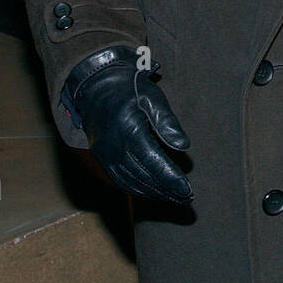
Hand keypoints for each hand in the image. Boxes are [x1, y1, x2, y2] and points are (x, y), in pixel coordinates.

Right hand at [65, 45, 191, 201]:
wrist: (94, 84)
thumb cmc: (129, 88)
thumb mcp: (152, 98)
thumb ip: (167, 122)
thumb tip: (184, 146)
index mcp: (129, 130)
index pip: (154, 162)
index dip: (171, 178)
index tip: (188, 190)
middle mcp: (114, 146)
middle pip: (143, 176)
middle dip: (166, 190)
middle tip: (187, 199)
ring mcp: (106, 153)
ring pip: (131, 182)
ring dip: (153, 193)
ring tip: (174, 199)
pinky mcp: (102, 156)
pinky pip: (120, 179)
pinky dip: (137, 189)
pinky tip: (153, 192)